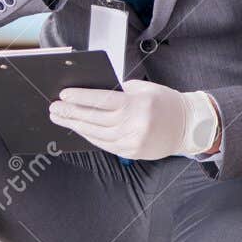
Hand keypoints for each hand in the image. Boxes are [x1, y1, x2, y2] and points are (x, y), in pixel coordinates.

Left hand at [48, 80, 218, 159]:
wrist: (188, 127)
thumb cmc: (164, 102)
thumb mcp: (144, 89)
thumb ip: (119, 92)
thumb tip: (90, 94)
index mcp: (137, 105)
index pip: (102, 101)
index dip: (81, 98)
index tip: (63, 95)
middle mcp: (134, 125)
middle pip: (95, 119)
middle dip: (71, 113)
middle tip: (53, 108)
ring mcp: (132, 141)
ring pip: (96, 133)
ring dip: (76, 125)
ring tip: (60, 118)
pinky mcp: (131, 152)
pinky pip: (104, 144)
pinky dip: (89, 136)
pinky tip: (78, 129)